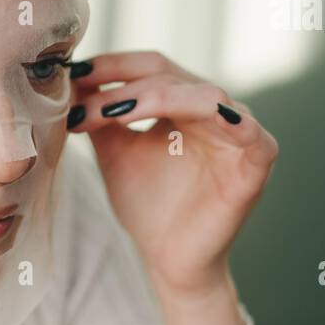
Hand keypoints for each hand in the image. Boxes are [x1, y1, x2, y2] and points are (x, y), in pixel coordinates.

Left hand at [67, 51, 277, 295]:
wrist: (168, 258)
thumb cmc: (147, 204)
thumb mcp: (114, 151)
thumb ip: (98, 115)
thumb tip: (68, 78)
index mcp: (182, 102)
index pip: (149, 66)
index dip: (111, 66)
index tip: (69, 72)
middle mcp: (212, 109)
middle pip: (168, 74)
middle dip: (121, 85)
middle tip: (81, 103)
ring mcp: (238, 132)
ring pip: (203, 94)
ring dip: (154, 97)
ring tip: (111, 113)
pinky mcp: (257, 161)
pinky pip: (250, 131)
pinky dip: (223, 119)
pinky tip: (183, 123)